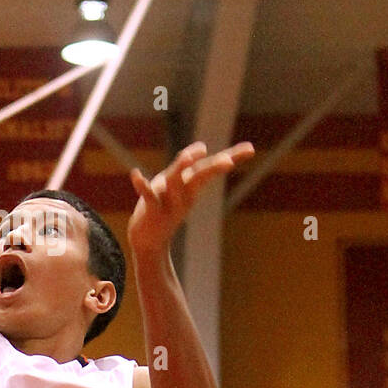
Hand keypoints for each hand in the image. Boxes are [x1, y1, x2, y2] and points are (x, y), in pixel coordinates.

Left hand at [128, 141, 253, 253]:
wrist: (148, 240)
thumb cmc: (164, 207)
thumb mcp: (178, 185)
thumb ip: (189, 167)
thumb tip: (203, 146)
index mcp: (192, 186)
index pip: (212, 169)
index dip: (231, 158)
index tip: (251, 149)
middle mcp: (184, 194)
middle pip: (200, 176)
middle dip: (213, 169)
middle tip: (229, 162)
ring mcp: (168, 202)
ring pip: (175, 182)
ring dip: (180, 169)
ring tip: (188, 156)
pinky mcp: (151, 210)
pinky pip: (148, 196)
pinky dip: (142, 185)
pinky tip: (135, 174)